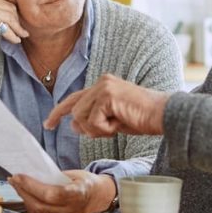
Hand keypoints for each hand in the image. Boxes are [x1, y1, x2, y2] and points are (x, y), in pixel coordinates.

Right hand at [0, 0, 29, 44]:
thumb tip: (4, 11)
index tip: (17, 9)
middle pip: (10, 5)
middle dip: (18, 17)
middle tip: (22, 26)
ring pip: (10, 16)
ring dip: (18, 28)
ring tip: (22, 35)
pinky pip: (6, 27)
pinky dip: (13, 35)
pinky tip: (15, 39)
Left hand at [8, 170, 116, 212]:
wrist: (99, 197)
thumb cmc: (84, 182)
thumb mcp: (73, 174)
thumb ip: (54, 177)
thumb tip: (30, 175)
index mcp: (79, 194)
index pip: (51, 194)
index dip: (32, 186)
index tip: (18, 176)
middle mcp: (73, 211)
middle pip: (41, 205)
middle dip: (23, 192)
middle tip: (14, 180)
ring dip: (25, 200)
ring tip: (18, 187)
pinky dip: (31, 207)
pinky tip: (27, 197)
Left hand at [44, 74, 169, 137]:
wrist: (163, 115)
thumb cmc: (143, 119)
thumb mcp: (113, 120)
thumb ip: (93, 120)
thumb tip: (73, 124)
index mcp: (103, 85)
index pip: (74, 99)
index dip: (59, 112)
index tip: (48, 124)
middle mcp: (101, 82)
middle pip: (75, 110)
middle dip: (86, 127)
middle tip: (110, 130)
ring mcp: (104, 87)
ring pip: (82, 117)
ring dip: (98, 129)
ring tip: (117, 126)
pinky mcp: (108, 96)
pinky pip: (93, 121)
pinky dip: (104, 129)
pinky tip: (120, 124)